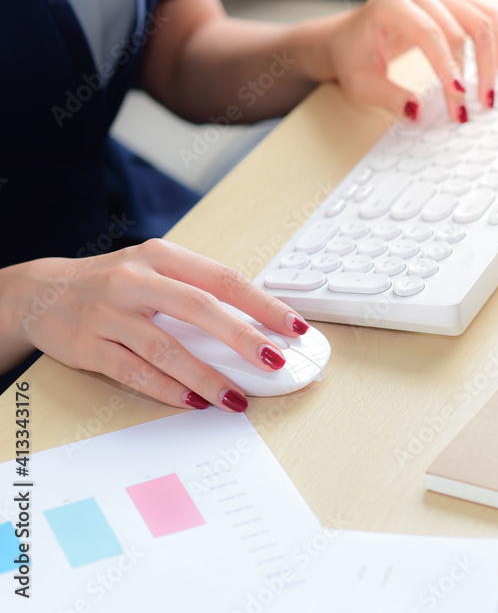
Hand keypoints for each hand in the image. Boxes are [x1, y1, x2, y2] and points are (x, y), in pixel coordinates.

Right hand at [1, 240, 309, 411]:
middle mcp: (135, 280)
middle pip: (199, 308)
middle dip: (243, 338)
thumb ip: (200, 292)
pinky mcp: (88, 345)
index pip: (223, 279)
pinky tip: (193, 401)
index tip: (295, 327)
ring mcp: (109, 313)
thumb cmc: (115, 284)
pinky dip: (167, 389)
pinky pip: (134, 371)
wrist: (40, 292)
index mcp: (163, 257)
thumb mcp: (157, 272)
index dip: (263, 304)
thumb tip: (259, 326)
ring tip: (237, 398)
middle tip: (274, 361)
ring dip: (207, 377)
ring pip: (167, 348)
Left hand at [317, 0, 497, 122]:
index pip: (428, 33)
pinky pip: (485, 14)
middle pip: (458, 28)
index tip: (458, 96)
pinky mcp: (451, 0)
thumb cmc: (354, 58)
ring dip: (490, 59)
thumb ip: (389, 97)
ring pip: (480, 20)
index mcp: (390, 5)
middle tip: (473, 107)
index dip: (448, 65)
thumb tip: (418, 112)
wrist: (350, 38)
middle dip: (471, 72)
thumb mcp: (361, 84)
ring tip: (489, 92)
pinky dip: (497, 40)